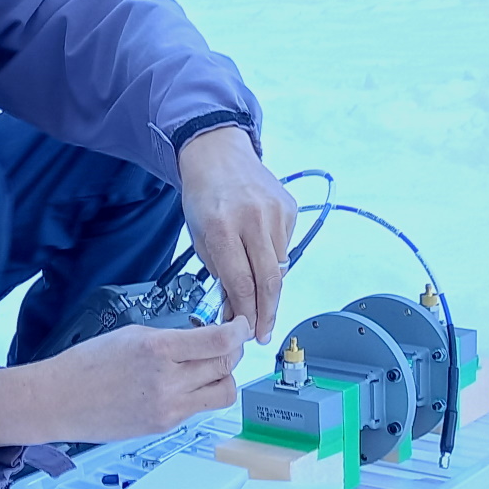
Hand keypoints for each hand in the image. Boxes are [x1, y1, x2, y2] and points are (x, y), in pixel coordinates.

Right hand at [0, 317, 251, 445]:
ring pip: (223, 391)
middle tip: (225, 342)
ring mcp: (169, 406)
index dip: (239, 331)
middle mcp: (167, 380)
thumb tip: (202, 339)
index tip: (241, 324)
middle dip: (233, 350)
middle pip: (226, 364)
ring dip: (224, 375)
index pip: (219, 341)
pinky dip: (203, 393)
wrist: (58, 401)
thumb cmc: (86, 365)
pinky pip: (201, 408)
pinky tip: (187, 384)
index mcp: (157, 348)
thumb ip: (171, 338)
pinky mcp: (164, 425)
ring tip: (209, 366)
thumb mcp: (131, 335)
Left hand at [176, 126, 296, 343]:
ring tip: (259, 297)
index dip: (247, 313)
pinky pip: (285, 247)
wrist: (218, 155)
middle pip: (269, 281)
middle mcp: (252, 219)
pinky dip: (274, 259)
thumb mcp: (199, 237)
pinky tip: (260, 254)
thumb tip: (234, 309)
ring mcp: (274, 212)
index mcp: (222, 227)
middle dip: (267, 313)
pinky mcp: (289, 209)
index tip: (249, 332)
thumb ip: (218, 273)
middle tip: (264, 332)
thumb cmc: (204, 196)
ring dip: (270, 288)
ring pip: (280, 267)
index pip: (241, 283)